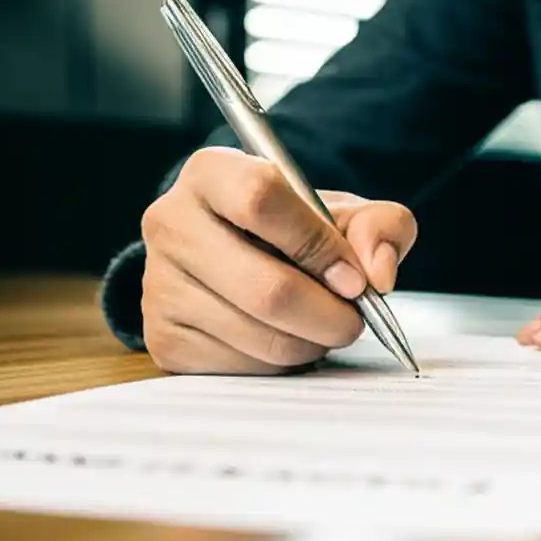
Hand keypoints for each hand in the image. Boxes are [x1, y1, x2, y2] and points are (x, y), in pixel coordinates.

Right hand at [140, 147, 417, 374]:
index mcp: (212, 173)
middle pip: (267, 288)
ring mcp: (160, 284)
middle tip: (352, 317)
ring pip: (261, 336)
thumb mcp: (343, 212)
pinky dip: (281, 364)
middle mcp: (172, 223)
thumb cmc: (291, 230)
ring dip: (312, 343)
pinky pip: (242, 367)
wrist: (232, 259)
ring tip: (319, 325)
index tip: (353, 277)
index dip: (319, 245)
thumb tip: (377, 273)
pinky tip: (284, 338)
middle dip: (330, 315)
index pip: (261, 198)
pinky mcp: (164, 338)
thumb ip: (379, 226)